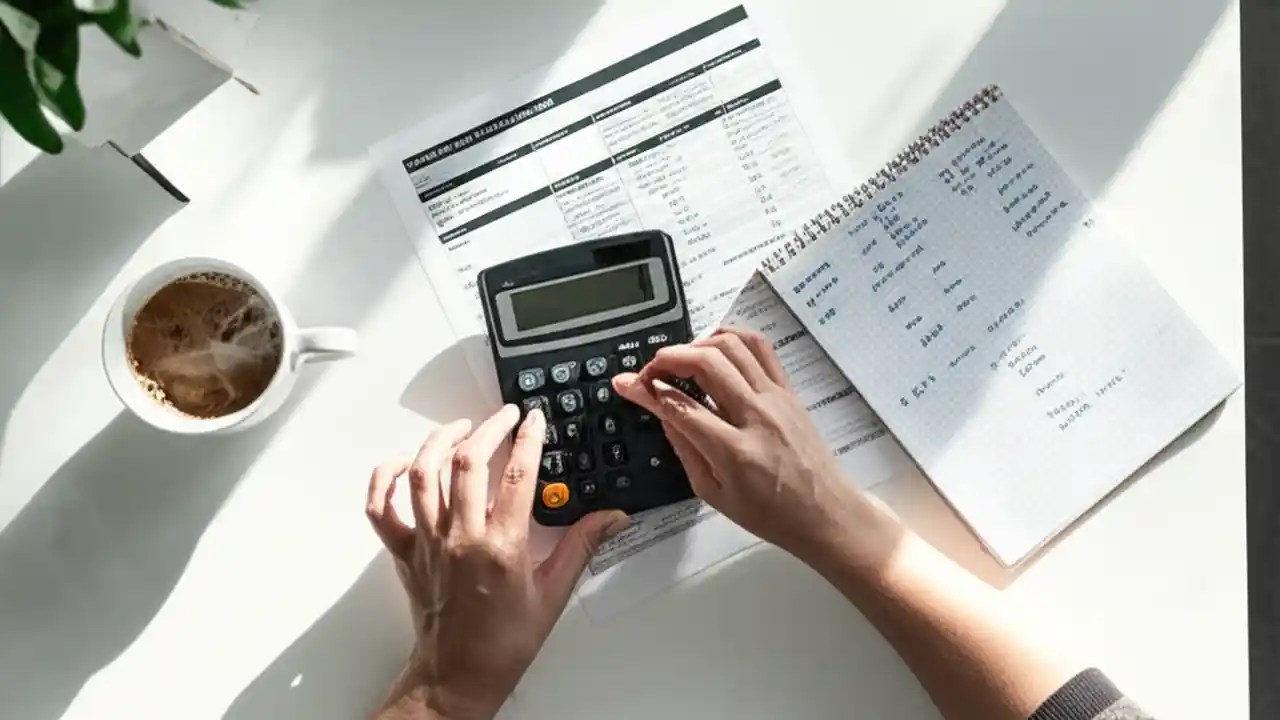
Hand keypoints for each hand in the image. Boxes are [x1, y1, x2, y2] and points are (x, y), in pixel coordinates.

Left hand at [366, 406, 628, 719]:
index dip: (527, 439)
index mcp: (502, 547)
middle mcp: (461, 538)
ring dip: (440, 441)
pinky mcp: (404, 552)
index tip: (534, 420)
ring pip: (423, 473)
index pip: (517, 475)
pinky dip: (384, 479)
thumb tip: (612, 517)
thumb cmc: (504, 642)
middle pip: (468, 462)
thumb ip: (581, 546)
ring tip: (461, 427)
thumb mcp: (553, 593)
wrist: (459, 675)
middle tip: (504, 416)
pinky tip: (402, 463)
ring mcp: (428, 542)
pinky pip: (381, 508)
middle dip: (488, 428)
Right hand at [613, 327, 884, 560]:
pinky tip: (713, 347)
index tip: (625, 383)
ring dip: (697, 344)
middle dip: (668, 358)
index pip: (680, 407)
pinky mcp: (788, 390)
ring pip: (732, 346)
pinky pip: (760, 348)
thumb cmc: (771, 515)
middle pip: (705, 363)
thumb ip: (685, 449)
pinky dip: (731, 338)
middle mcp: (757, 417)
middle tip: (651, 371)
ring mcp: (777, 398)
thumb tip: (663, 412)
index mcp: (734, 453)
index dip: (646, 390)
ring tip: (680, 361)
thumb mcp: (714, 494)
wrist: (826, 513)